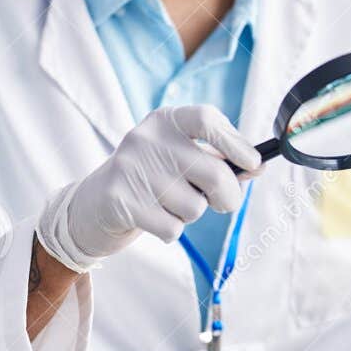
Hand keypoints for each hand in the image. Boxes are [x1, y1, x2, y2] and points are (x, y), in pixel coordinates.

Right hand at [37, 105, 260, 271]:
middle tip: (223, 203)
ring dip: (191, 214)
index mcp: (165, 121)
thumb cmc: (151, 179)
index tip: (254, 163)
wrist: (92, 205)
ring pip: (195, 206)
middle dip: (228, 196)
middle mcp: (147, 139)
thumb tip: (258, 166)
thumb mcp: (180, 158)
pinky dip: (170, 230)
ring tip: (168, 205)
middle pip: (213, 172)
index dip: (236, 142)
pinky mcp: (121, 201)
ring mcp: (131, 169)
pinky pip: (173, 228)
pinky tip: (153, 219)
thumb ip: (219, 159)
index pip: (207, 119)